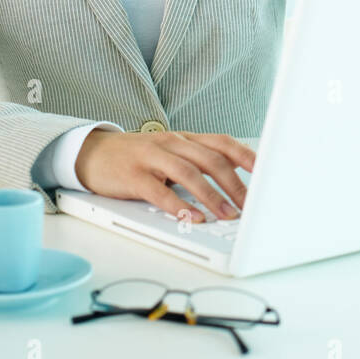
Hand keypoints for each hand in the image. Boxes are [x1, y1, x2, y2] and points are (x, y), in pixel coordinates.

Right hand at [74, 129, 254, 220]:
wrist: (92, 153)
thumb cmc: (138, 157)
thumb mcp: (170, 153)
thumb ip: (198, 162)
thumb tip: (235, 181)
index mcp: (184, 139)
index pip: (221, 143)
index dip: (246, 155)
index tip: (267, 172)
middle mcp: (171, 144)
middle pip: (210, 160)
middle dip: (234, 184)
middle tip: (249, 205)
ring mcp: (151, 158)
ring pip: (188, 173)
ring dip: (211, 196)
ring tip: (227, 215)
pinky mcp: (134, 176)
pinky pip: (159, 192)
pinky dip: (178, 206)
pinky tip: (191, 219)